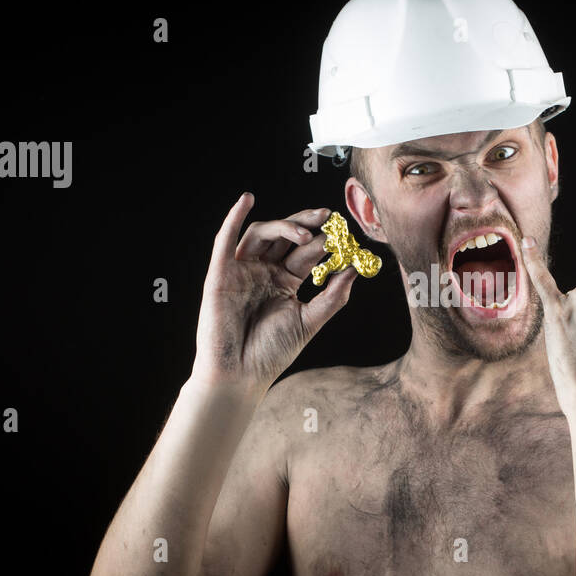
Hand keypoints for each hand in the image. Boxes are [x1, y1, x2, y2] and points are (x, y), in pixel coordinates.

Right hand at [189, 194, 355, 392]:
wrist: (241, 374)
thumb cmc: (272, 352)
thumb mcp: (310, 321)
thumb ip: (333, 296)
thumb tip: (354, 268)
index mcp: (284, 281)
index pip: (306, 254)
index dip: (324, 243)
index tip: (346, 239)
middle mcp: (263, 271)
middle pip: (285, 237)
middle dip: (307, 224)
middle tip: (329, 217)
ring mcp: (242, 271)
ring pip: (262, 234)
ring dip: (284, 227)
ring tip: (307, 234)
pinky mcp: (221, 274)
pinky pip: (225, 240)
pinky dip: (233, 218)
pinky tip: (247, 200)